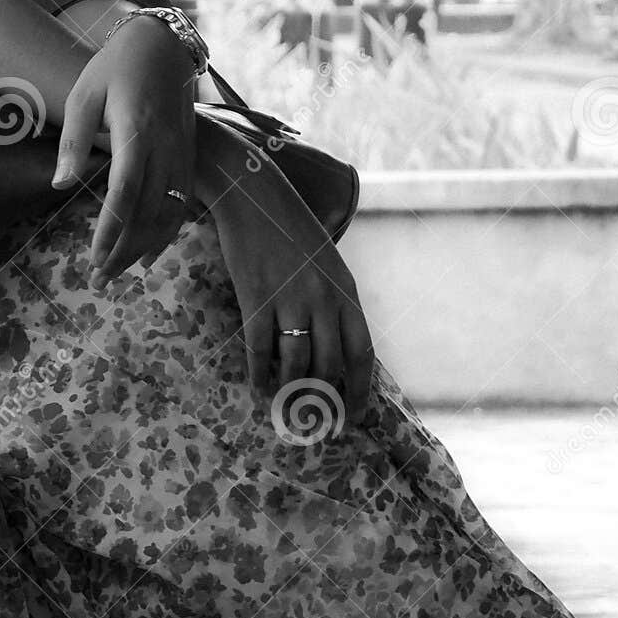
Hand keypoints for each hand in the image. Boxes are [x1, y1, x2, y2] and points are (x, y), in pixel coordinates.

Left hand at [53, 15, 196, 286]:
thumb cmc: (114, 67)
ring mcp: (181, 155)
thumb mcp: (83, 95)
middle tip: (98, 280)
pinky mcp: (189, 159)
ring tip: (118, 274)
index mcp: (136, 131)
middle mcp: (165, 148)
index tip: (95, 258)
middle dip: (123, 251)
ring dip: (143, 250)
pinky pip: (181, 206)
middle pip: (147, 213)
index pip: (124, 192)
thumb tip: (59, 184)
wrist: (163, 45)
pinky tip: (148, 256)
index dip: (111, 229)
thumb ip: (74, 142)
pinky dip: (166, 235)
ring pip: (167, 215)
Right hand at [210, 155, 374, 422]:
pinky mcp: (256, 298)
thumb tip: (335, 350)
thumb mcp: (327, 265)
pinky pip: (260, 349)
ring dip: (290, 391)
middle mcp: (323, 299)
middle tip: (314, 420)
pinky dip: (259, 374)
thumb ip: (334, 303)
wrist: (256, 197)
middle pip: (329, 365)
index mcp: (345, 291)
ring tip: (283, 404)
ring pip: (296, 363)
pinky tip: (257, 388)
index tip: (355, 417)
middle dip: (324, 399)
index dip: (361, 391)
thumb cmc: (292, 231)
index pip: (361, 353)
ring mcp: (289, 299)